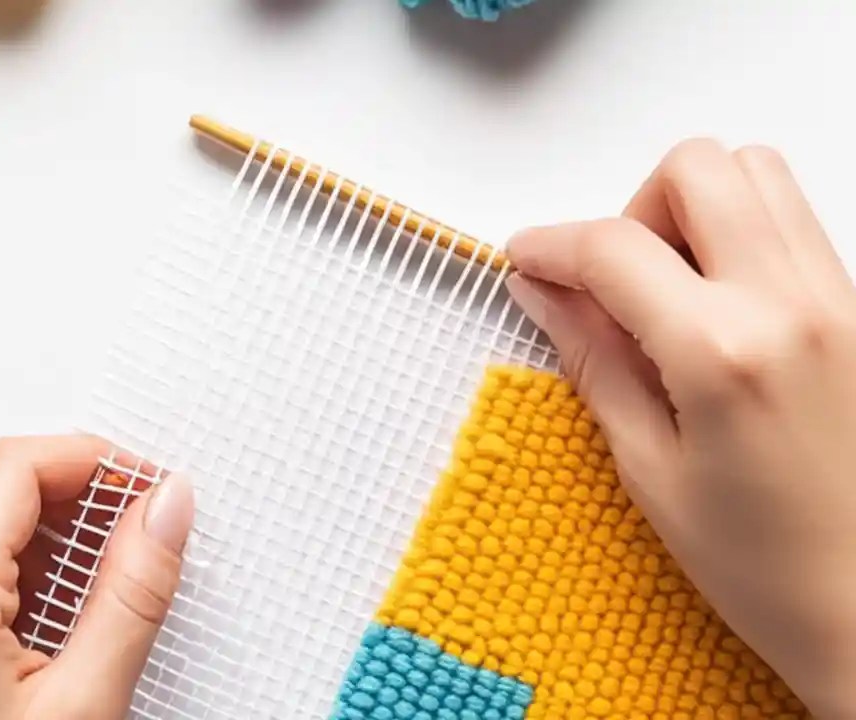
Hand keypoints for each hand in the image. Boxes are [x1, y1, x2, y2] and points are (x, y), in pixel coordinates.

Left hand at [0, 434, 193, 719]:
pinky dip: (11, 556)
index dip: (94, 459)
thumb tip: (164, 508)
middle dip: (75, 487)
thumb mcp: (82, 707)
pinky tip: (58, 597)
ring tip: (108, 567)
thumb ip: (131, 594)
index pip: (15, 466)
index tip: (149, 484)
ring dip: (45, 521)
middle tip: (141, 522)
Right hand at [503, 139, 855, 717]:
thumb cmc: (773, 570)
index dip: (551, 245)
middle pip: (699, 168)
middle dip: (635, 208)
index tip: (527, 262)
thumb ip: (595, 361)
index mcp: (724, 352)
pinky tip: (718, 307)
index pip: (614, 246)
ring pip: (760, 173)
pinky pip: (797, 224)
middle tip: (614, 280)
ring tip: (670, 288)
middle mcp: (793, 305)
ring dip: (696, 208)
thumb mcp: (651, 472)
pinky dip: (743, 235)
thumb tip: (546, 293)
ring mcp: (842, 300)